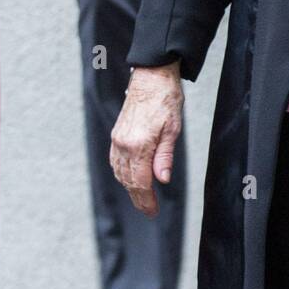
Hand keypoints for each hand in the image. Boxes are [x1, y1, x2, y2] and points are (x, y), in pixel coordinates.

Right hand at [109, 63, 183, 216]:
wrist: (152, 77)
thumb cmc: (166, 99)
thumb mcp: (172, 129)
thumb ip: (165, 157)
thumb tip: (162, 180)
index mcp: (138, 145)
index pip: (140, 182)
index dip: (146, 200)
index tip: (153, 212)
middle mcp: (123, 144)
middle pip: (128, 180)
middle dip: (138, 198)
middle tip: (149, 210)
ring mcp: (117, 139)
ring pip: (119, 172)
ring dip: (129, 187)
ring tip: (142, 198)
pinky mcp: (116, 134)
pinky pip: (115, 161)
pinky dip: (122, 173)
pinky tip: (129, 178)